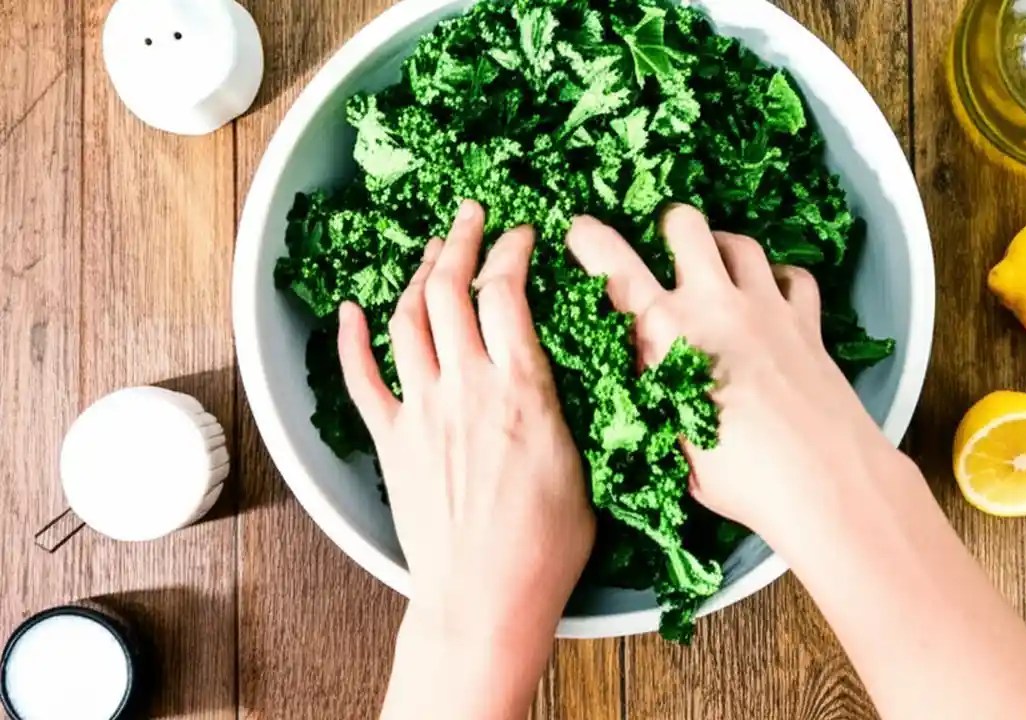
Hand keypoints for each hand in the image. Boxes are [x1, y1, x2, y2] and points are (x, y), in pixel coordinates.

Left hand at [338, 201, 593, 708]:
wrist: (485, 596)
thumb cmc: (548, 544)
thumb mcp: (582, 462)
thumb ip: (562, 405)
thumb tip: (557, 370)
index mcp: (522, 388)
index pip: (507, 291)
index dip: (512, 249)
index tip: (522, 233)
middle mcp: (465, 386)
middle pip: (450, 288)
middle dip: (460, 240)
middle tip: (470, 217)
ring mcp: (421, 410)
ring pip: (407, 319)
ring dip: (416, 275)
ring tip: (431, 252)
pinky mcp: (390, 440)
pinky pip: (361, 377)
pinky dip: (352, 339)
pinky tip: (352, 311)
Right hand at [566, 205, 898, 543]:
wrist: (827, 482)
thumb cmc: (741, 477)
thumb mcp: (672, 444)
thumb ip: (651, 400)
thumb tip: (639, 381)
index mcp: (666, 333)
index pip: (614, 267)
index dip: (589, 240)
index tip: (578, 230)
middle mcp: (714, 305)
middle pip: (684, 224)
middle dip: (666, 227)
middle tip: (662, 250)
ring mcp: (766, 307)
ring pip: (740, 242)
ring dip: (720, 247)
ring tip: (713, 268)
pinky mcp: (807, 322)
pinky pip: (793, 277)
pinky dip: (780, 279)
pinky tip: (771, 296)